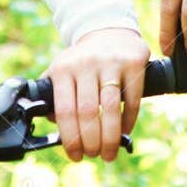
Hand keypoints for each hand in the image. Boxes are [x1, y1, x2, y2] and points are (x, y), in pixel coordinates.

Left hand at [45, 27, 149, 161]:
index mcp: (63, 69)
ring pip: (110, 108)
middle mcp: (85, 64)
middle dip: (91, 142)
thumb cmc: (82, 61)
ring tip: (109, 153)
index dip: (70, 138)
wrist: (109, 31)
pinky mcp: (133, 62)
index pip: (65, 110)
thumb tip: (54, 125)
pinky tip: (125, 132)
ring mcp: (110, 62)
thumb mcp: (62, 71)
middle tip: (95, 156)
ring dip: (110, 137)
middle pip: (88, 112)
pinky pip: (132, 99)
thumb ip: (53, 96)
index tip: (75, 155)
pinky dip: (128, 121)